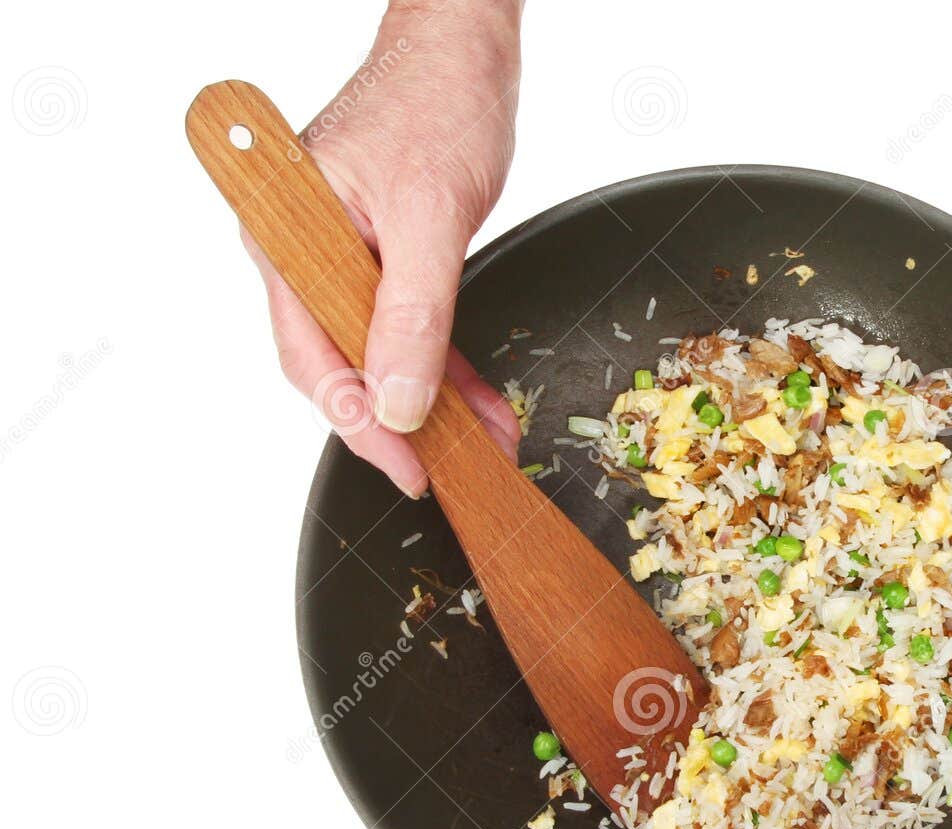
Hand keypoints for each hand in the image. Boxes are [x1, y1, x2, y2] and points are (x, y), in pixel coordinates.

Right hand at [246, 0, 524, 495]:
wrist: (464, 49)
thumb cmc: (435, 103)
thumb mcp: (430, 216)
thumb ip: (414, 313)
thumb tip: (400, 400)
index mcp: (287, 237)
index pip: (313, 358)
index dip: (360, 424)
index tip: (406, 470)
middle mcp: (304, 252)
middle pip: (343, 366)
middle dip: (401, 424)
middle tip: (449, 472)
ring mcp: (343, 258)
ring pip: (381, 355)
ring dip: (432, 402)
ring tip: (481, 443)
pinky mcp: (384, 259)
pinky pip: (409, 329)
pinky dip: (445, 368)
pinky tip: (477, 403)